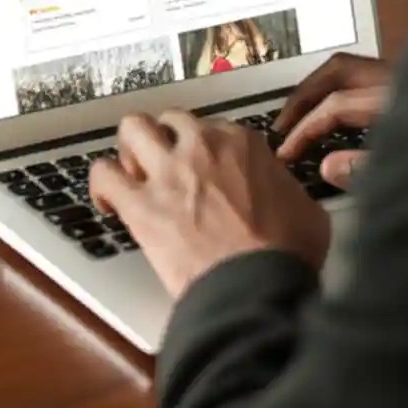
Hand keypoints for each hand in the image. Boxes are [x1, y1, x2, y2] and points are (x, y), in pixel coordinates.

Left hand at [90, 111, 330, 298]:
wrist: (257, 288)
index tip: (204, 167)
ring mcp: (168, 172)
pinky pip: (103, 174)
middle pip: (170, 120)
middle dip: (165, 139)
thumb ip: (287, 189)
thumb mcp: (307, 210)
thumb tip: (285, 194)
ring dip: (130, 147)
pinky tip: (108, 200)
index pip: (213, 127)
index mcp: (242, 144)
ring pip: (133, 129)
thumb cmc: (285, 256)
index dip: (204, 149)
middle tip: (165, 164)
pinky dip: (100, 184)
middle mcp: (202, 146)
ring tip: (133, 171)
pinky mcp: (141, 204)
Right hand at [273, 54, 390, 188]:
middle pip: (339, 71)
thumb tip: (327, 166)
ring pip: (356, 69)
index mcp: (396, 100)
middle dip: (304, 95)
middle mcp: (401, 80)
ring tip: (302, 115)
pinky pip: (374, 78)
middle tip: (283, 123)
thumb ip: (367, 171)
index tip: (285, 153)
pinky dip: (348, 91)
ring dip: (322, 89)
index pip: (335, 105)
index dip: (304, 129)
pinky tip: (342, 116)